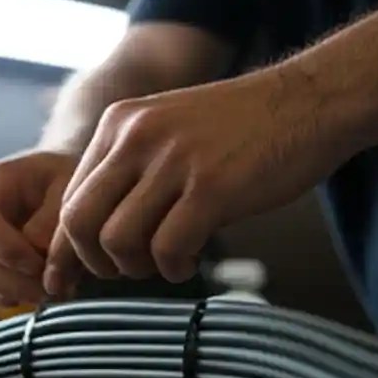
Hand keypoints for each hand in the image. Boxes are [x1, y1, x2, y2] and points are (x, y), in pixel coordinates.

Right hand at [0, 150, 77, 305]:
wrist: (64, 180)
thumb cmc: (66, 175)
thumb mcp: (69, 183)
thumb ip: (53, 219)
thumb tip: (38, 255)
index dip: (7, 251)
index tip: (43, 264)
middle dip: (17, 284)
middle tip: (56, 287)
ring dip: (17, 294)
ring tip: (55, 287)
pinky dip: (12, 299)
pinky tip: (40, 287)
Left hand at [44, 70, 352, 293]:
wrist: (310, 101)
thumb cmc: (241, 129)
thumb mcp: (167, 130)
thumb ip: (128, 170)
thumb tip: (90, 234)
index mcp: (118, 124)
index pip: (67, 198)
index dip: (68, 247)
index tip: (75, 276)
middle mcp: (137, 137)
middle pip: (79, 222)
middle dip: (94, 262)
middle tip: (124, 271)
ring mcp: (174, 161)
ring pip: (117, 240)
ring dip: (136, 267)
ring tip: (164, 262)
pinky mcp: (212, 188)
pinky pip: (167, 248)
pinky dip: (173, 268)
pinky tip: (190, 261)